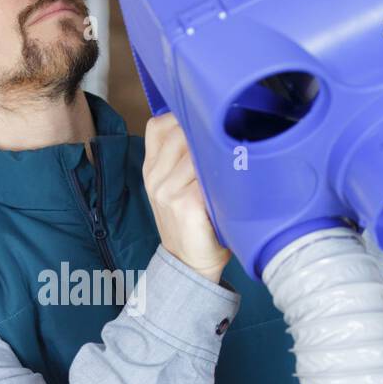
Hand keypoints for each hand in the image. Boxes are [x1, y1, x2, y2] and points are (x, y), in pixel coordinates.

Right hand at [142, 113, 231, 282]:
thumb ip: (183, 160)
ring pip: (195, 151)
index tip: (206, 124)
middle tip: (227, 142)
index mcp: (151, 169)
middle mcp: (155, 178)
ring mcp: (166, 191)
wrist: (190, 265)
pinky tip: (231, 182)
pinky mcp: (184, 204)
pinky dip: (222, 175)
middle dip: (206, 134)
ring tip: (231, 164)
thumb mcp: (177, 188)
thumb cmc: (194, 223)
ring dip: (217, 154)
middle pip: (180, 133)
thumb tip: (211, 128)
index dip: (182, 119)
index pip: (158, 126)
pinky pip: (206, 175)